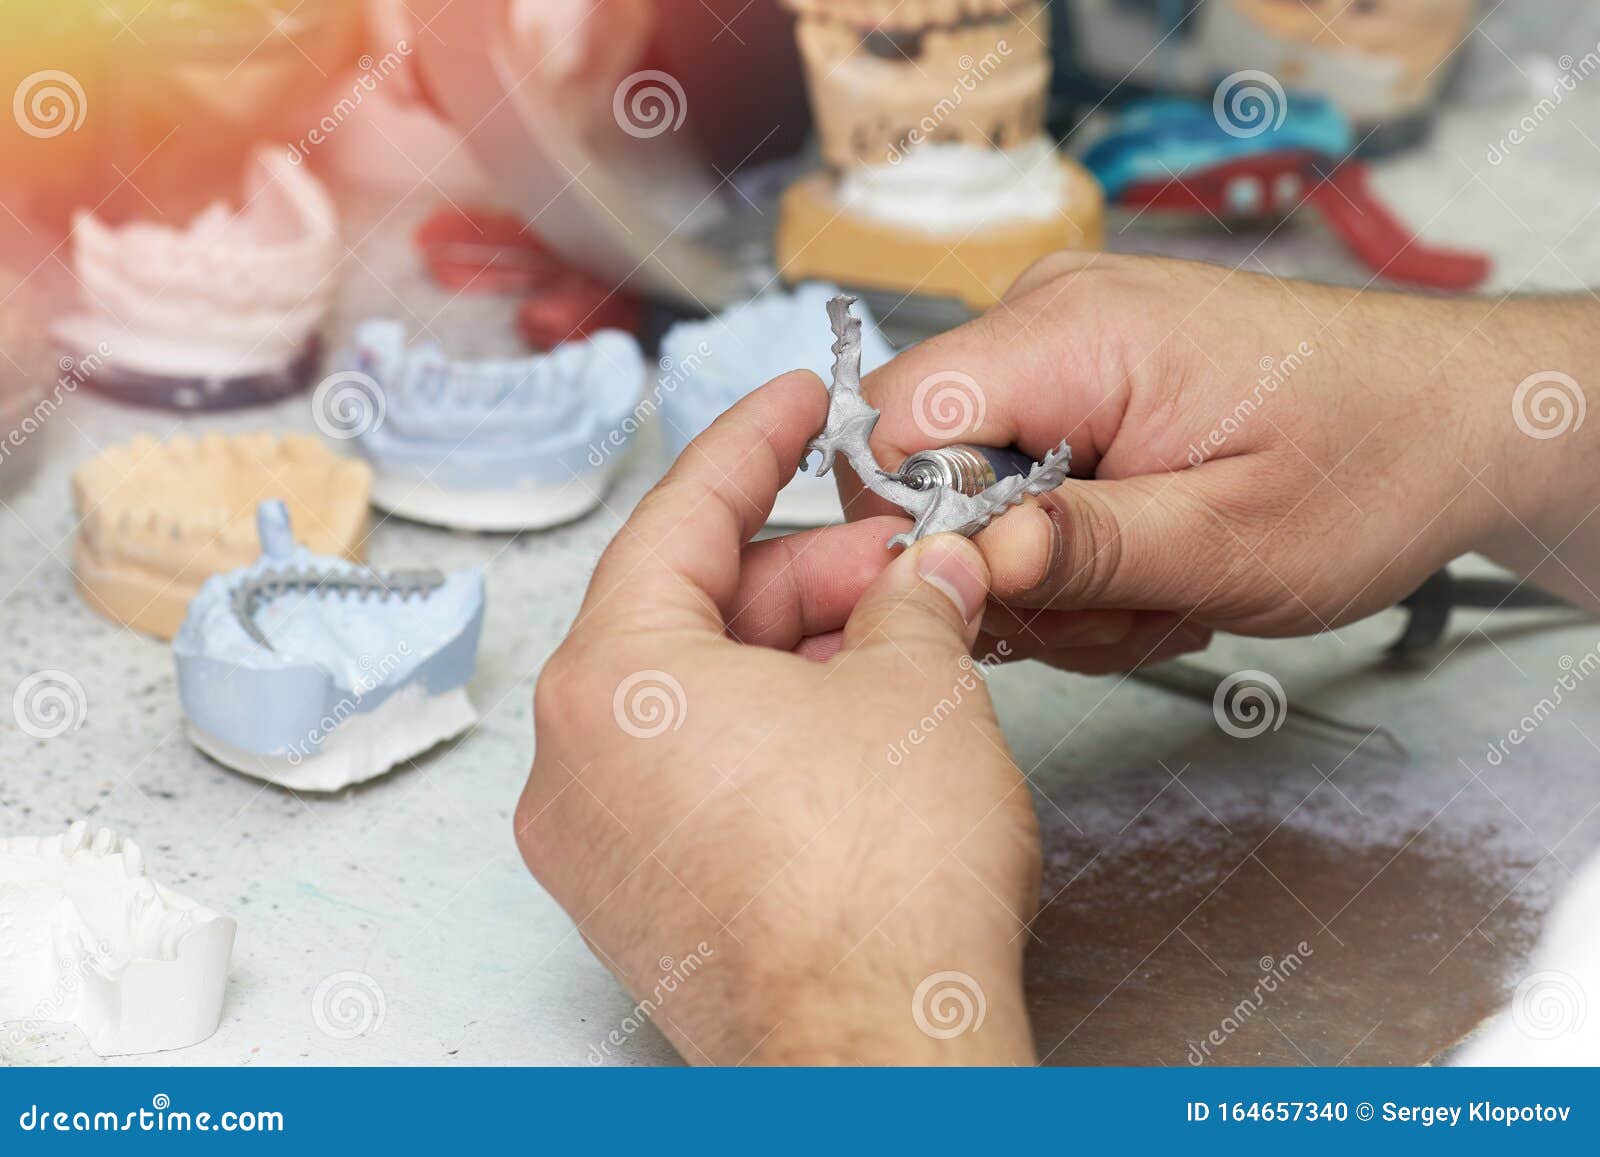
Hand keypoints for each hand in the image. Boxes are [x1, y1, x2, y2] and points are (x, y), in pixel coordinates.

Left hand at [516, 373, 1039, 1064]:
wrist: (877, 1056)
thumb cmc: (876, 884)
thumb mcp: (912, 684)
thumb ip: (913, 599)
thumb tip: (930, 575)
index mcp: (609, 680)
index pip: (677, 516)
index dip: (751, 442)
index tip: (795, 401)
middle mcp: (574, 760)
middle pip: (689, 612)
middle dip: (805, 571)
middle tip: (901, 555)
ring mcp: (600, 842)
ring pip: (696, 699)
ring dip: (795, 653)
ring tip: (900, 639)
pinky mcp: (642, 903)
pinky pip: (696, 776)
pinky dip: (770, 730)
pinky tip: (856, 724)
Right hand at [841, 253, 1599, 654]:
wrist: (1457, 417)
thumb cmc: (1372, 465)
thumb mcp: (1232, 540)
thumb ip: (1089, 548)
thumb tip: (973, 560)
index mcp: (1075, 333)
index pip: (895, 421)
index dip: (920, 525)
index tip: (1009, 591)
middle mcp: (1052, 316)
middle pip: (928, 466)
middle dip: (1007, 566)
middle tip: (1119, 605)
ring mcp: (1067, 343)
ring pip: (977, 489)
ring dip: (1056, 571)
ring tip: (1161, 585)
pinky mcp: (1086, 377)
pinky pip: (1025, 476)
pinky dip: (1078, 543)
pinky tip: (1157, 558)